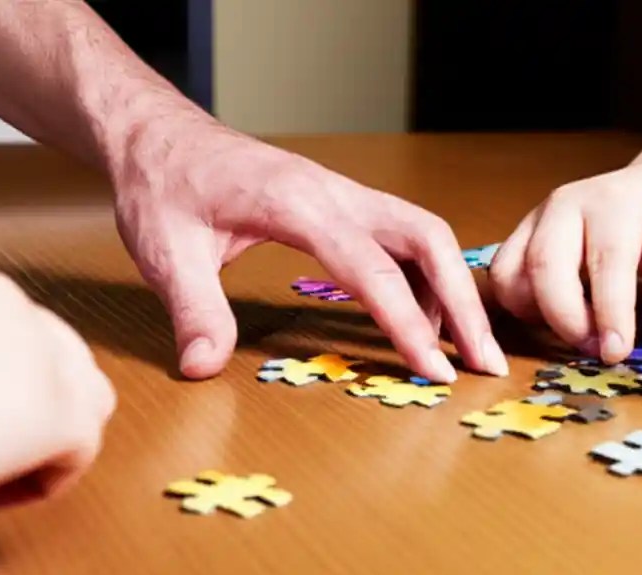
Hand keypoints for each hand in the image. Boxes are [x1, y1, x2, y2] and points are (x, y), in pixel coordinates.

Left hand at [110, 113, 506, 381]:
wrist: (157, 134)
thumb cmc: (162, 184)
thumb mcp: (165, 251)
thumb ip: (193, 310)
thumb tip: (204, 368)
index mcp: (299, 203)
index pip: (372, 270)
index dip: (406, 325)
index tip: (432, 373)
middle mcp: (335, 194)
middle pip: (428, 240)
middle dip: (464, 302)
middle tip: (483, 362)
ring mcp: (343, 196)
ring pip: (423, 237)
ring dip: (450, 291)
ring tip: (459, 351)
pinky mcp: (340, 206)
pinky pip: (400, 240)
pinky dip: (422, 280)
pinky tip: (416, 320)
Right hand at [489, 162, 641, 363]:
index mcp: (617, 204)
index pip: (606, 262)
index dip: (609, 314)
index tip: (616, 353)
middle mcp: (568, 204)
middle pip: (545, 265)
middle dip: (566, 319)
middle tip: (595, 350)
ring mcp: (537, 218)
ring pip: (511, 274)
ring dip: (537, 316)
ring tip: (578, 331)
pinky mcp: (521, 235)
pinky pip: (502, 278)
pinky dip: (521, 308)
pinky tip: (555, 317)